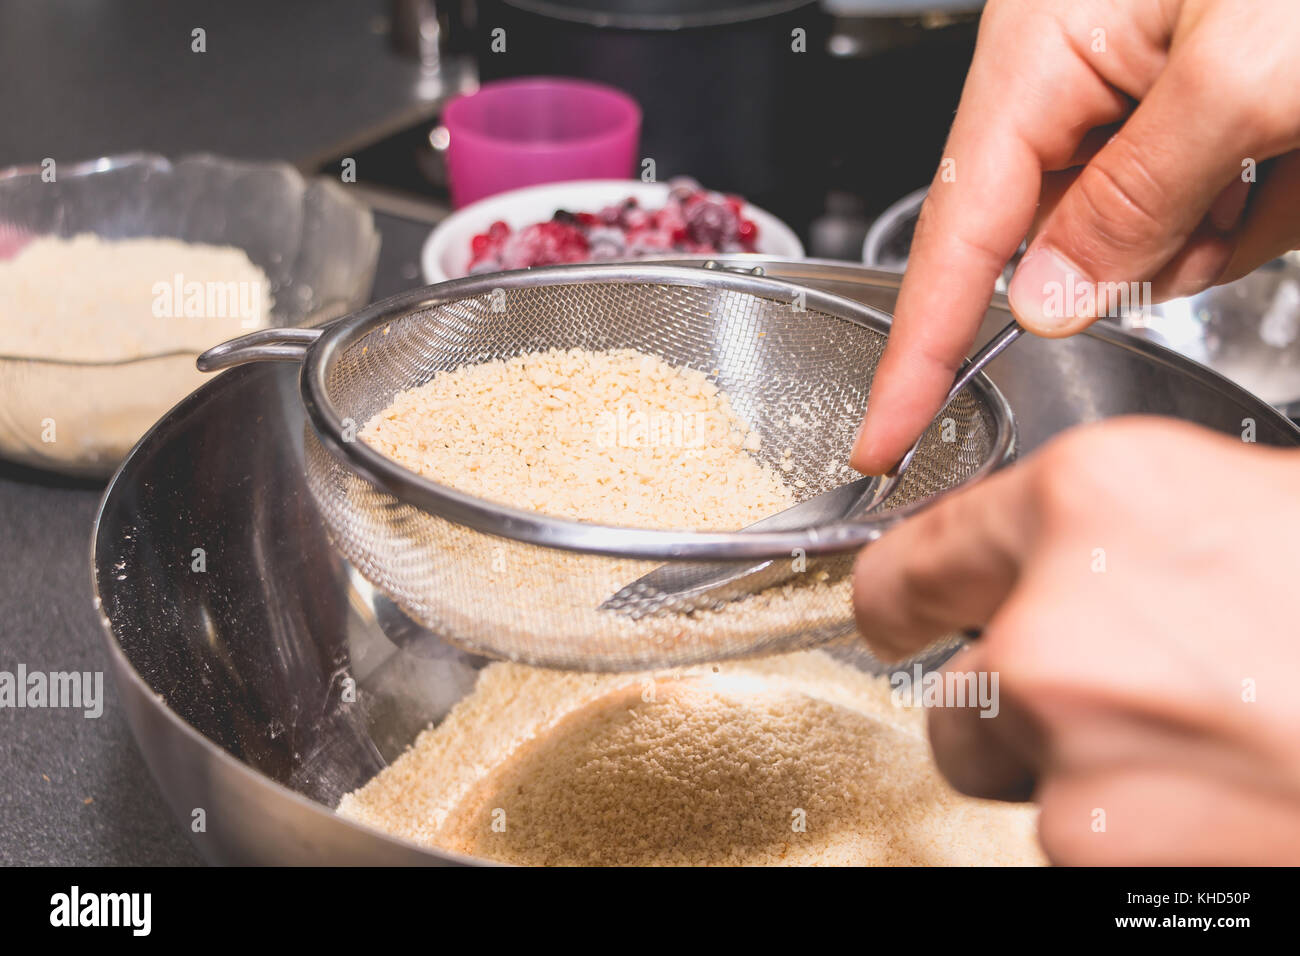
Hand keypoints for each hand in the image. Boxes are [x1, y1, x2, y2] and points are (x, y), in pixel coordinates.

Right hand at [852, 0, 1299, 473]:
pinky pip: (1201, 202)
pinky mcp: (1202, 97)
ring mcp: (1144, 81)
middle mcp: (1080, 61)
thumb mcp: (1247, 76)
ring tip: (1284, 157)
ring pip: (1139, 230)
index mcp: (1046, 41)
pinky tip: (1295, 153)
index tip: (887, 430)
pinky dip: (1259, 203)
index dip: (919, 346)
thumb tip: (1051, 298)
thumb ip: (1133, 202)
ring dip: (1216, 229)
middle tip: (1228, 208)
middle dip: (1139, 256)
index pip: (957, 229)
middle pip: (1055, 232)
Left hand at [852, 418, 1299, 863]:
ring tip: (1202, 742)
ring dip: (1070, 763)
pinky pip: (1069, 836)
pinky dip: (1128, 828)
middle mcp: (1054, 619)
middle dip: (1014, 693)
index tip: (893, 612)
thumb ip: (1118, 538)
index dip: (901, 592)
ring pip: (1005, 765)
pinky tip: (1219, 796)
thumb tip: (1050, 568)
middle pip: (956, 679)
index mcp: (1095, 497)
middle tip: (1117, 695)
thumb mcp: (1250, 509)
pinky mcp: (1098, 850)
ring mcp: (1071, 745)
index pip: (918, 554)